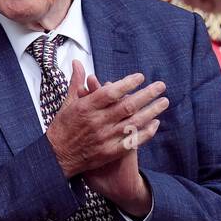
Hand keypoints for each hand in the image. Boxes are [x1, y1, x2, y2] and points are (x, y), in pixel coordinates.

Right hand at [76, 72, 157, 214]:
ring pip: (134, 122)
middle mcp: (96, 122)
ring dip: (151, 111)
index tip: (140, 77)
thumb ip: (76, 82)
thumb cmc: (62, 128)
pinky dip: (146, 133)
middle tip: (161, 86)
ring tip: (164, 102)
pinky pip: (132, 141)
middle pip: (127, 106)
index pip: (110, 92)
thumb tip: (77, 63)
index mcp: (85, 107)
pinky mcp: (110, 152)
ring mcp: (105, 138)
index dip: (127, 83)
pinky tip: (155, 124)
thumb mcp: (67, 103)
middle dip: (147, 94)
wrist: (56, 157)